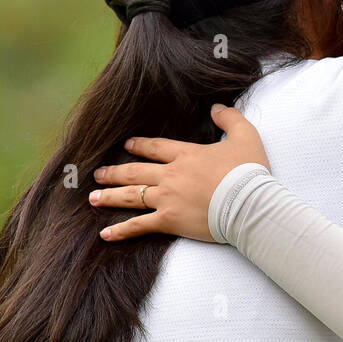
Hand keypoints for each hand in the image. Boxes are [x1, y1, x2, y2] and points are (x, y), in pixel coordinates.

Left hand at [90, 104, 269, 241]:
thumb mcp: (246, 136)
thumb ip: (230, 118)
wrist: (248, 202)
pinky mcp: (169, 220)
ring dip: (110, 196)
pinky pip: (139, 226)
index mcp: (187, 155)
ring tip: (94, 197)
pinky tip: (105, 234)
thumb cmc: (249, 171)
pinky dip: (121, 230)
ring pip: (131, 196)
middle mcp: (171, 175)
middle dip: (115, 172)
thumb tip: (217, 107)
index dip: (140, 145)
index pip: (157, 148)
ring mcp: (167, 198)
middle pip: (136, 172)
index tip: (127, 145)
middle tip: (99, 173)